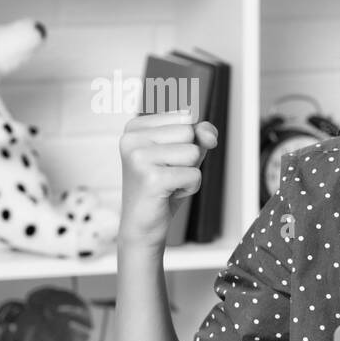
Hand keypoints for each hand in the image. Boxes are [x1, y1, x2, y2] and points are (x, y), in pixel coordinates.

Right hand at [118, 110, 216, 250]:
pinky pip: (194, 174)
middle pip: (189, 131)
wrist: (143, 224)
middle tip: (168, 173)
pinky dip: (190, 187)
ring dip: (189, 172)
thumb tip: (208, 133)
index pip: (186, 116)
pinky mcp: (151, 177)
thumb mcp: (186, 153)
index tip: (167, 158)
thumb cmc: (164, 186)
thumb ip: (201, 134)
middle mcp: (132, 137)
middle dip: (189, 156)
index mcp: (136, 126)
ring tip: (169, 182)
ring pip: (193, 152)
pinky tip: (169, 193)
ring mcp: (138, 157)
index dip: (188, 140)